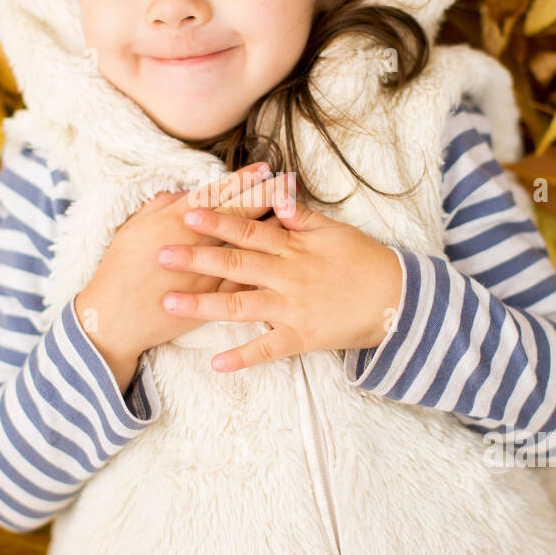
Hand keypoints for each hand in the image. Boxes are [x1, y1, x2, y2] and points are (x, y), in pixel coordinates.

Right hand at [74, 163, 277, 369]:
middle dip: (266, 195)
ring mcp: (208, 274)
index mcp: (175, 223)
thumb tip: (188, 192)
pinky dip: (265, 267)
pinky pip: (246, 280)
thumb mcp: (134, 228)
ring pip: (247, 246)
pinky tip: (285, 255)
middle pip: (239, 216)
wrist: (116, 319)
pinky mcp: (213, 300)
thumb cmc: (119, 270)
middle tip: (289, 180)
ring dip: (272, 227)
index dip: (242, 181)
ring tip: (292, 212)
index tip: (264, 168)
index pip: (216, 195)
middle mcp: (197, 244)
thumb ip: (163, 206)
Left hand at [155, 174, 404, 370]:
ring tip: (169, 304)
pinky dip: (242, 357)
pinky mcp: (302, 337)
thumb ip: (300, 215)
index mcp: (293, 247)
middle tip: (159, 255)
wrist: (396, 298)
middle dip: (196, 260)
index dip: (218, 221)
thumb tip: (275, 190)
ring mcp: (293, 308)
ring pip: (242, 307)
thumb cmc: (362, 260)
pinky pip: (268, 349)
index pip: (249, 230)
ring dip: (203, 307)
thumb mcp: (333, 230)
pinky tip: (215, 364)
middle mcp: (288, 276)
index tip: (187, 211)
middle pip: (235, 266)